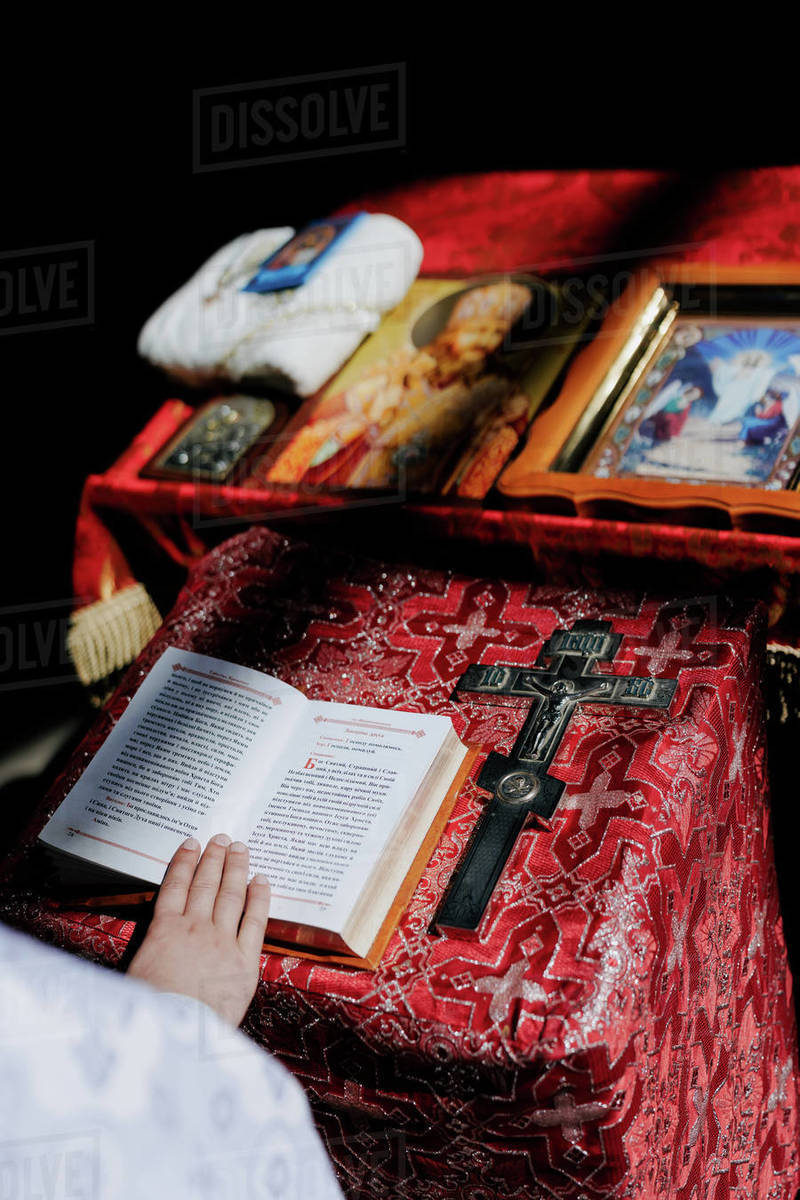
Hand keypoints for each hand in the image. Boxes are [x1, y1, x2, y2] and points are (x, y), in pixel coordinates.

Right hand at [128, 834, 270, 1025]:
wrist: (173, 1037)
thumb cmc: (147, 1013)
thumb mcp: (132, 976)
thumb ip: (147, 953)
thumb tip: (152, 942)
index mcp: (163, 931)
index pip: (174, 887)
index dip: (184, 863)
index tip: (191, 844)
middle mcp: (194, 928)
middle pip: (205, 885)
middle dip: (214, 859)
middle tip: (222, 838)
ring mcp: (221, 942)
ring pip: (231, 895)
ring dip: (236, 868)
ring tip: (241, 849)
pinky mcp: (245, 961)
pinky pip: (255, 921)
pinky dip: (260, 898)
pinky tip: (262, 881)